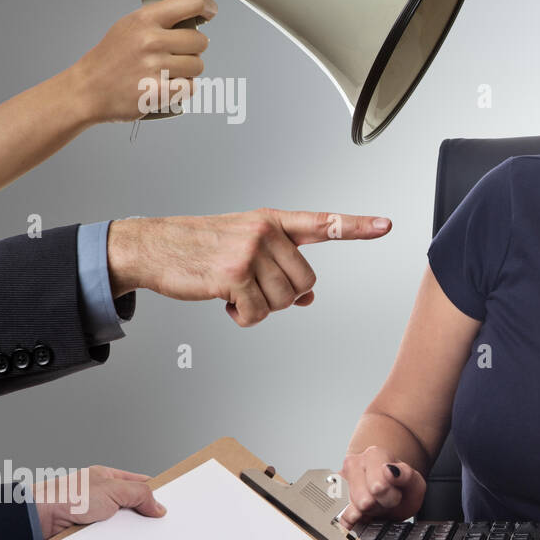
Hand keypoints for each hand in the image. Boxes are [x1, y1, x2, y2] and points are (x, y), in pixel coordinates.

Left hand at [33, 466, 165, 539]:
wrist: (38, 520)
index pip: (139, 484)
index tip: (169, 505)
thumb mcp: (112, 489)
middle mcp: (101, 498)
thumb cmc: (66, 496)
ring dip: (127, 535)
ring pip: (121, 528)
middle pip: (132, 508)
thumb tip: (159, 506)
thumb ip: (139, 494)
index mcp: (108, 479)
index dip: (155, 493)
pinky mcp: (87, 537)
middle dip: (142, 518)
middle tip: (157, 527)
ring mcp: (94, 518)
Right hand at [66, 0, 216, 124]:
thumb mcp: (128, 26)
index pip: (191, 3)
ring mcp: (155, 66)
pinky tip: (166, 85)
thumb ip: (158, 19)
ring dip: (187, 71)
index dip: (207, 6)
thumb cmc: (109, 58)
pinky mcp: (158, 91)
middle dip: (192, 49)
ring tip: (166, 71)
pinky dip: (182, 89)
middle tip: (174, 54)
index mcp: (144, 19)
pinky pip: (191, 87)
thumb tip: (193, 14)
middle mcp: (151, 40)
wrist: (87, 89)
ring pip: (198, 66)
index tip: (209, 11)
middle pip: (201, 41)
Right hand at [106, 209, 391, 326]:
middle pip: (307, 283)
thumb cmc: (201, 248)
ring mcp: (250, 252)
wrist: (152, 246)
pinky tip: (226, 303)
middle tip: (253, 288)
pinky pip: (259, 314)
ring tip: (235, 292)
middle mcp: (266, 233)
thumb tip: (308, 299)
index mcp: (272, 221)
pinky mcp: (234, 275)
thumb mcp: (246, 248)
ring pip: (284, 301)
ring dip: (260, 307)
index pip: (323, 223)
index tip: (386, 225)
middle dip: (284, 296)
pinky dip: (244, 317)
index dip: (357, 226)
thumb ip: (281, 265)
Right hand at [339, 447, 426, 528]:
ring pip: (352, 510)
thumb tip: (390, 470)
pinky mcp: (335, 500)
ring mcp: (341, 482)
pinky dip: (353, 522)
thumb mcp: (414, 482)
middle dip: (379, 504)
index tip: (396, 495)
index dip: (390, 495)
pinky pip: (341, 518)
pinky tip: (362, 517)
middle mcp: (354, 465)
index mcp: (374, 455)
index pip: (378, 485)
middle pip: (364, 500)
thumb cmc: (401, 486)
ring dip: (368, 513)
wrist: (390, 492)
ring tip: (376, 504)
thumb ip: (406, 475)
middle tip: (388, 500)